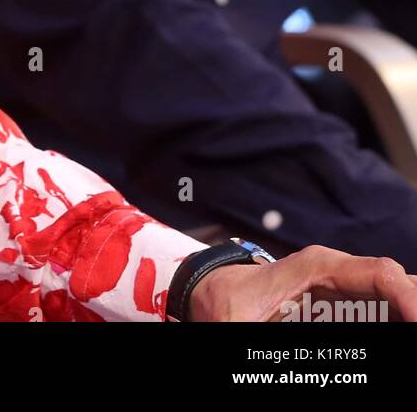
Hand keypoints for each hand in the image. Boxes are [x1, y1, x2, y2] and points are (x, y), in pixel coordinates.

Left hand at [188, 245, 416, 321]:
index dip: (410, 296)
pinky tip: (403, 326)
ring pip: (395, 297)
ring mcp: (345, 288)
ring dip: (408, 312)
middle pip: (399, 282)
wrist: (216, 294)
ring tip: (412, 328)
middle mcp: (339, 272)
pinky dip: (398, 318)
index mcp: (318, 266)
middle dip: (416, 306)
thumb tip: (268, 346)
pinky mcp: (345, 306)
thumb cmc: (227, 304)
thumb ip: (247, 334)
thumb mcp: (236, 324)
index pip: (380, 273)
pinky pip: (383, 310)